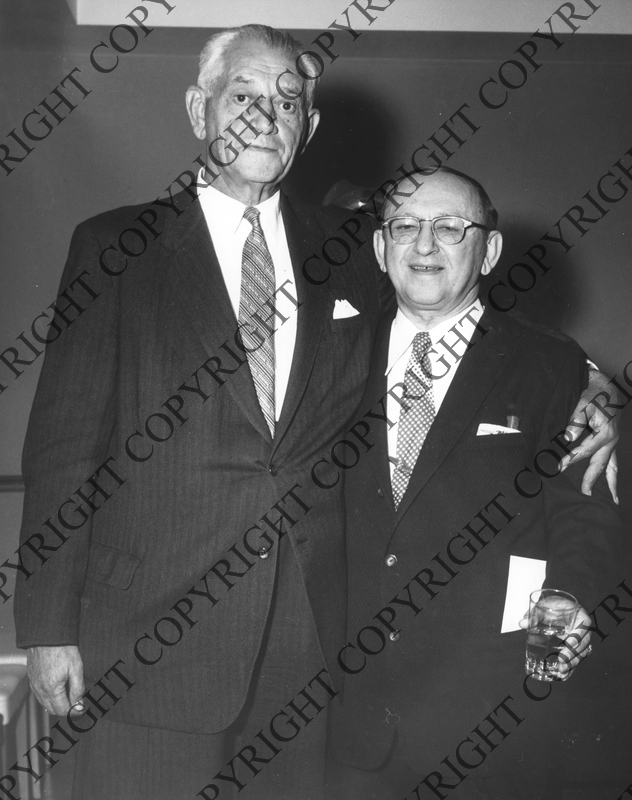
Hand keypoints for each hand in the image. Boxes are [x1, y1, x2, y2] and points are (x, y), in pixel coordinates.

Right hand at [27, 645, 85, 715]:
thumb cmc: (63, 650)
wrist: (47, 636)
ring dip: (57, 704)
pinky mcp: (32, 679)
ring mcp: (34, 685)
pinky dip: (48, 697)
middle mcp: (40, 690)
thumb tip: (79, 704)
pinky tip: (57, 690)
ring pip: (45, 703)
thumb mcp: (76, 668)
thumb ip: (78, 688)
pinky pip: (39, 695)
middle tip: (77, 703)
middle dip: (66, 709)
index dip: (74, 712)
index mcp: (52, 689)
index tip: (82, 708)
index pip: (62, 710)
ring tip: (69, 696)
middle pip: (53, 710)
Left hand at [519, 606, 592, 680]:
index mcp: (580, 617)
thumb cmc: (554, 606)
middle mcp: (584, 630)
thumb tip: (522, 623)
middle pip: (583, 644)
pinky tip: (564, 676)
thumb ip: (535, 614)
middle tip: (562, 663)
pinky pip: (576, 659)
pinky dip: (571, 668)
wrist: (560, 608)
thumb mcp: (545, 606)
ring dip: (572, 664)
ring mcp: (582, 641)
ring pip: (581, 654)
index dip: (576, 636)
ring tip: (561, 672)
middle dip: (572, 656)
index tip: (567, 644)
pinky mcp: (577, 649)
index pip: (582, 627)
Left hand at [559, 370, 619, 501]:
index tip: (558, 467)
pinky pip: (612, 462)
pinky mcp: (611, 442)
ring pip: (612, 467)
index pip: (584, 451)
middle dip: (592, 480)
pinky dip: (612, 474)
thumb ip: (576, 421)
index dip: (570, 460)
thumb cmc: (594, 395)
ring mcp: (613, 443)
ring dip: (611, 484)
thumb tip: (568, 438)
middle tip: (585, 495)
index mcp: (604, 433)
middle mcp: (611, 441)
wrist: (607, 388)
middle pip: (600, 464)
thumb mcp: (583, 404)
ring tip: (612, 500)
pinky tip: (610, 486)